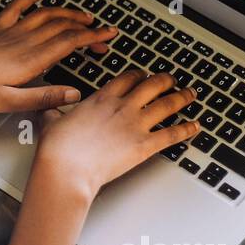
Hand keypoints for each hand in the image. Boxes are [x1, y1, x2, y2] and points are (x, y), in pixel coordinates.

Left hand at [0, 0, 117, 112]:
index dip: (92, 37)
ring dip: (67, 13)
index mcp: (29, 60)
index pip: (69, 43)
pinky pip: (17, 7)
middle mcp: (21, 41)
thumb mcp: (8, 103)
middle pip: (62, 27)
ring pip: (45, 15)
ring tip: (84, 15)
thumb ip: (42, 98)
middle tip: (102, 33)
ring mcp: (8, 32)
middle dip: (86, 27)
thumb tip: (72, 94)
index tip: (108, 35)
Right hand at [32, 70, 199, 203]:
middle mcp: (123, 107)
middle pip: (152, 85)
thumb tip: (49, 109)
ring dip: (182, 97)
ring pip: (167, 104)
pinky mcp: (145, 145)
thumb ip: (55, 111)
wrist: (67, 168)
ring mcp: (136, 125)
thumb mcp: (51, 120)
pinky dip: (187, 129)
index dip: (139, 75)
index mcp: (102, 98)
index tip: (143, 76)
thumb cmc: (59, 148)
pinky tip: (195, 126)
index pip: (127, 78)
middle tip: (171, 80)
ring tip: (190, 94)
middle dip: (165, 81)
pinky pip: (172, 133)